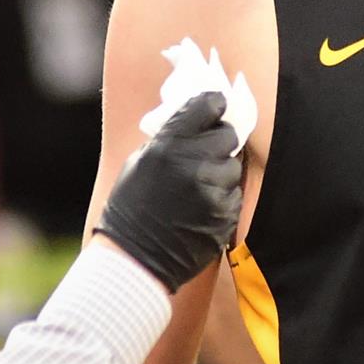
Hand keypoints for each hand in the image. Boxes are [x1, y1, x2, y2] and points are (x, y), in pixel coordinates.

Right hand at [95, 91, 242, 292]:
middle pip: (228, 134)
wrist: (134, 258)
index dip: (213, 106)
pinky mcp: (225, 215)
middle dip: (218, 142)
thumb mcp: (140, 162)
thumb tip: (196, 119)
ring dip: (220, 173)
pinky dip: (221, 199)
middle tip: (204, 153)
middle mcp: (194, 163)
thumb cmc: (130, 208)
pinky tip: (200, 209)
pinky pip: (233, 195)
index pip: (209, 105)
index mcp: (169, 144)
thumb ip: (170, 138)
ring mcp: (212, 190)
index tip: (214, 109)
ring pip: (232, 168)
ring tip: (196, 188)